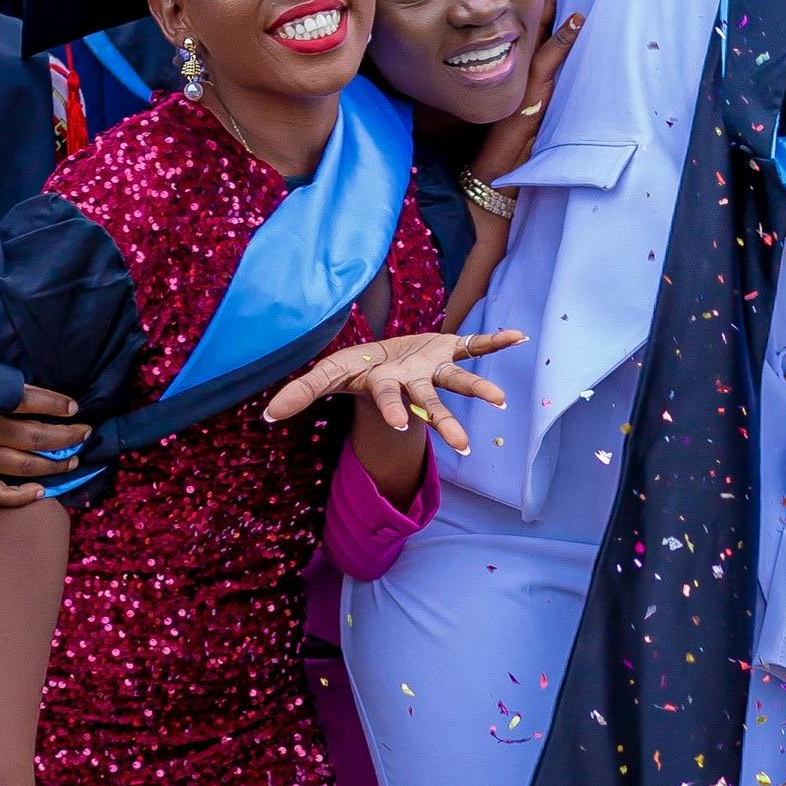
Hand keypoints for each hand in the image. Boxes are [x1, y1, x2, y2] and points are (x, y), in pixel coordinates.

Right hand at [0, 385, 84, 508]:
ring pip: (27, 466)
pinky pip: (2, 495)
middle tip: (84, 434)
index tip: (74, 408)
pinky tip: (41, 491)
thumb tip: (37, 395)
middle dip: (67, 436)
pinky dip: (24, 495)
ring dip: (55, 464)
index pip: (31, 400)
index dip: (57, 404)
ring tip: (71, 460)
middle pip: (38, 436)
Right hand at [261, 323, 522, 448]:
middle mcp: (415, 383)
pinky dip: (496, 340)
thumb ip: (301, 393)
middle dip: (446, 424)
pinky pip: (475, 345)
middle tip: (465, 448)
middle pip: (431, 404)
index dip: (394, 412)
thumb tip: (265, 416)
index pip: (390, 402)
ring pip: (459, 380)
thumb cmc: (355, 370)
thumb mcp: (326, 376)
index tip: (402, 427)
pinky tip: (519, 336)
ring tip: (503, 401)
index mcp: (387, 388)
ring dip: (481, 388)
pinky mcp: (449, 348)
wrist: (383, 359)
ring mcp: (435, 367)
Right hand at [467, 5, 583, 193]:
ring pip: (542, 35)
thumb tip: (565, 73)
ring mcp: (524, 81)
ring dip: (557, 8)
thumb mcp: (531, 116)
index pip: (537, 32)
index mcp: (522, 74)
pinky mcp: (529, 94)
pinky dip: (563, 39)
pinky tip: (577, 19)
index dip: (549, 7)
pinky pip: (548, 60)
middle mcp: (520, 72)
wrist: (491, 177)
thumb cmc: (510, 152)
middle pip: (538, 26)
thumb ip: (542, 95)